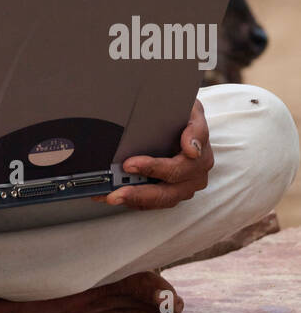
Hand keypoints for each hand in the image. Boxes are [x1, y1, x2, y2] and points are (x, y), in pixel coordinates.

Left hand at [92, 98, 213, 210]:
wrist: (185, 118)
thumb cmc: (185, 113)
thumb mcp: (192, 110)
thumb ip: (195, 128)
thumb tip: (192, 149)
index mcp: (201, 156)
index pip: (177, 167)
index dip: (154, 168)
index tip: (130, 164)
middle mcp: (195, 176)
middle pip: (169, 191)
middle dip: (140, 191)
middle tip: (118, 190)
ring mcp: (184, 187)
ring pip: (160, 199)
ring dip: (135, 200)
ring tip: (112, 196)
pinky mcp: (172, 192)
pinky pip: (153, 202)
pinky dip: (133, 201)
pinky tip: (114, 196)